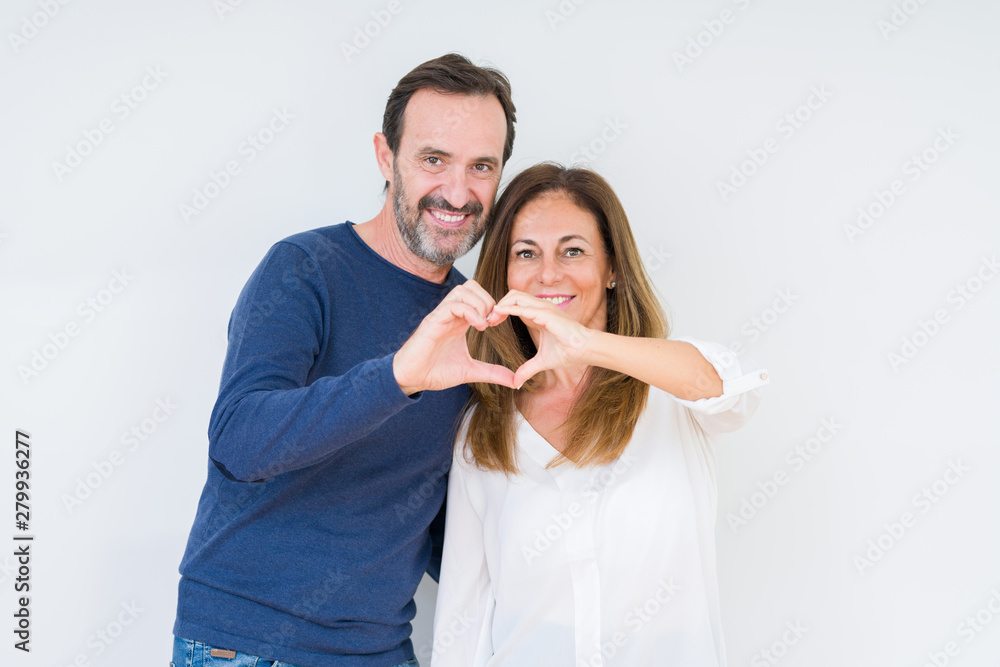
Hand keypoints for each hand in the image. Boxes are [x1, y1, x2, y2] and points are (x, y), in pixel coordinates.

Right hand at [393, 280, 514, 394]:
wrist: (412, 378)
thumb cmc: (435, 371)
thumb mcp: (470, 371)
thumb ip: (492, 373)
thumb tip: (514, 381)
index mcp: (460, 320)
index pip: (478, 296)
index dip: (493, 305)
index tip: (498, 324)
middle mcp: (451, 314)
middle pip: (472, 286)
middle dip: (488, 300)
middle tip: (492, 322)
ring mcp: (441, 315)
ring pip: (463, 290)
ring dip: (479, 304)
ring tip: (483, 325)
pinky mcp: (433, 321)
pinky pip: (453, 304)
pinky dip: (469, 311)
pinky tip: (477, 327)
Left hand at [491, 290, 594, 387]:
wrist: (584, 350)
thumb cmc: (568, 352)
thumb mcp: (542, 362)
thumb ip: (527, 370)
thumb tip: (516, 383)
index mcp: (538, 314)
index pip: (515, 303)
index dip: (501, 310)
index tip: (491, 323)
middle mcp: (540, 308)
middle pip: (513, 295)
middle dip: (498, 304)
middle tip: (487, 319)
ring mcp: (543, 308)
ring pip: (515, 296)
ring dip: (500, 305)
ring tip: (490, 318)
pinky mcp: (546, 314)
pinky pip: (523, 307)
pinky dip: (508, 309)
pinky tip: (498, 315)